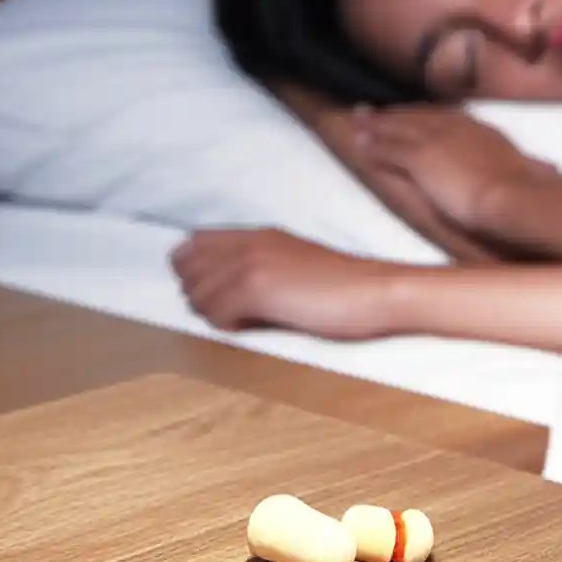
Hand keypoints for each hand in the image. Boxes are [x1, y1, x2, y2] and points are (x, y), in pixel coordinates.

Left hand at [170, 229, 400, 340]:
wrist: (375, 292)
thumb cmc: (344, 289)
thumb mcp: (295, 267)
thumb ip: (260, 270)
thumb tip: (222, 296)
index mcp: (257, 235)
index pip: (193, 244)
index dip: (195, 274)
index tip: (218, 297)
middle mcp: (248, 242)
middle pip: (185, 267)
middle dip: (200, 295)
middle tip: (231, 314)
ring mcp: (250, 261)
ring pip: (196, 293)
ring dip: (214, 313)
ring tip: (246, 321)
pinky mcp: (256, 286)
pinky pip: (215, 312)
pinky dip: (228, 326)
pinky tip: (255, 326)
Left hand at [355, 107, 557, 230]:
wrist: (513, 198)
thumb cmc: (529, 191)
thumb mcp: (535, 174)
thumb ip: (538, 170)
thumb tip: (550, 168)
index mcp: (485, 133)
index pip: (451, 119)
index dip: (429, 115)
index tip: (416, 112)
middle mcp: (459, 130)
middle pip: (420, 116)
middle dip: (397, 112)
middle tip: (376, 109)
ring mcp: (438, 142)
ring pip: (400, 127)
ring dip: (377, 123)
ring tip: (359, 118)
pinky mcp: (421, 158)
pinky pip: (390, 149)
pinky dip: (373, 144)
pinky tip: (359, 142)